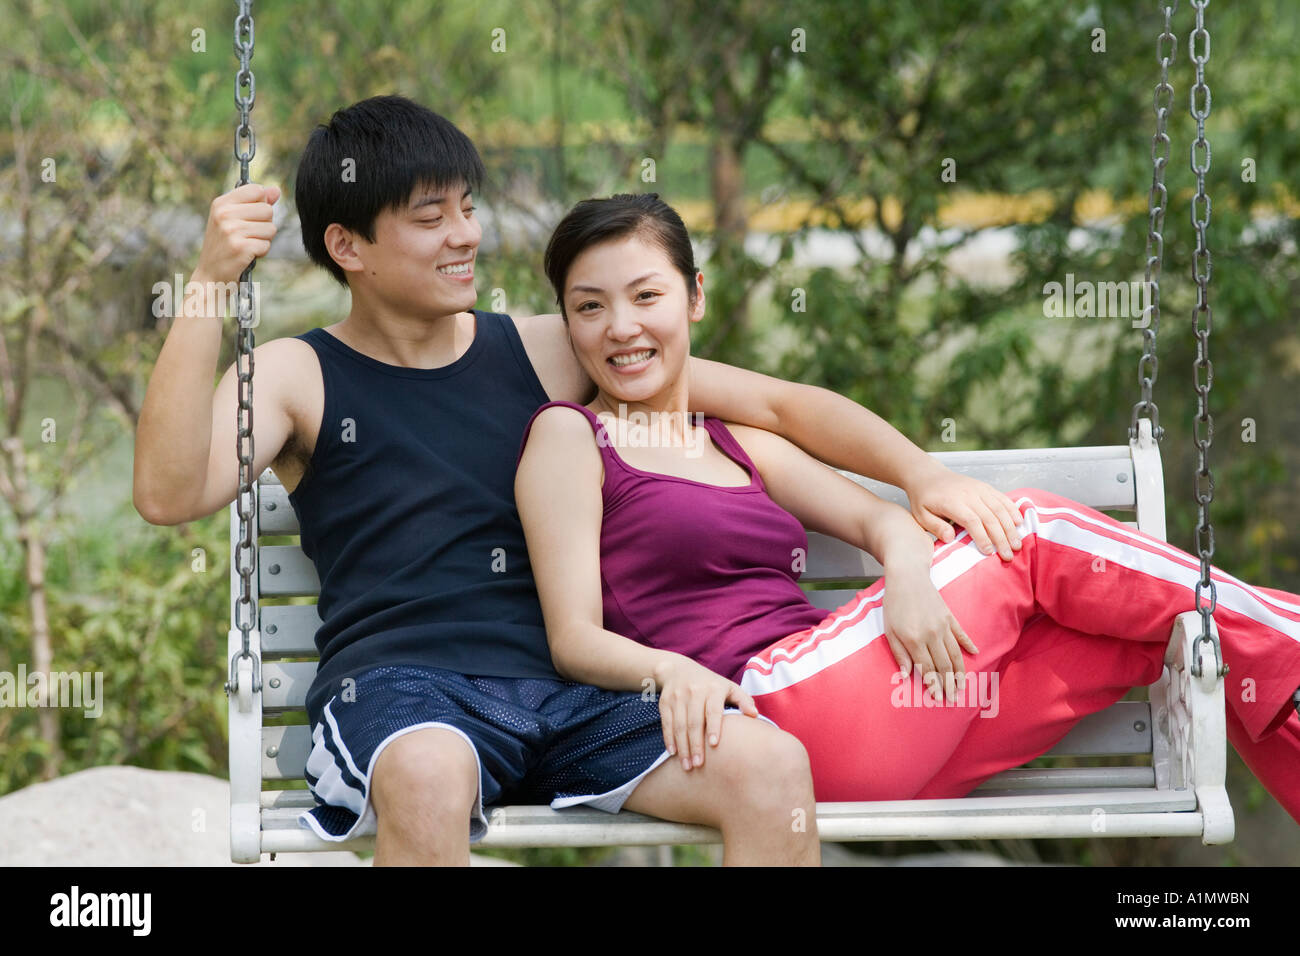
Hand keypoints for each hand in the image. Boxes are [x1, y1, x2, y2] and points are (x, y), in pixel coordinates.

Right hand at [193, 182, 280, 284]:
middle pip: (267, 210)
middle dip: (264, 225)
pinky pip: (266, 245)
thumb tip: (276, 190)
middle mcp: (225, 214)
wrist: (210, 276)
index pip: (257, 190)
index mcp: (221, 203)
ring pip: (270, 228)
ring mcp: (232, 230)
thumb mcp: (232, 220)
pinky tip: (246, 255)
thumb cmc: (224, 247)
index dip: (261, 203)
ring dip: (263, 240)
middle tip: (247, 235)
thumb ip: (255, 203)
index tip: (251, 216)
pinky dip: (261, 252)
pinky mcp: (240, 247)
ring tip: (246, 245)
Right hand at [652, 655, 758, 771]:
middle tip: (698, 765)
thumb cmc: (710, 684)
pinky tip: (673, 752)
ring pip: (679, 725)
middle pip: (694, 721)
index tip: (714, 744)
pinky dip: (669, 738)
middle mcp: (694, 691)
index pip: (713, 710)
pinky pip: (667, 722)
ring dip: (682, 746)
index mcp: (713, 689)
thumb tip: (755, 715)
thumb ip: (743, 700)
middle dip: (695, 745)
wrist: (678, 669)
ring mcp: (678, 696)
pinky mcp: (665, 702)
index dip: (714, 726)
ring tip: (686, 765)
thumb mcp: (728, 687)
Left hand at [882, 570, 978, 702]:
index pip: (927, 669)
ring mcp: (943, 626)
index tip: (938, 698)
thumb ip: (899, 654)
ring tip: (963, 686)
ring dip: (960, 672)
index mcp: (915, 640)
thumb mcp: (889, 630)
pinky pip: (961, 634)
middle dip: (949, 684)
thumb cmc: (894, 604)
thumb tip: (906, 676)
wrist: (907, 576)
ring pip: (955, 654)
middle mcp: (932, 635)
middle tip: (953, 699)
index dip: (934, 685)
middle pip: (944, 666)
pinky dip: (968, 645)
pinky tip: (974, 655)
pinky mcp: (949, 617)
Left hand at [906, 468, 1023, 560]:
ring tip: (1017, 544)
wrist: (929, 475)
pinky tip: (1020, 523)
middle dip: (1001, 538)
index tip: (989, 553)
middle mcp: (969, 494)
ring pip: (999, 508)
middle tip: (1008, 555)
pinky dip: (1012, 510)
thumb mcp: (921, 515)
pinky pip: (1002, 498)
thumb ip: (935, 527)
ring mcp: (979, 489)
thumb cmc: (925, 499)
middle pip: (990, 517)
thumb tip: (950, 538)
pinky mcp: (985, 487)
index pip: (972, 521)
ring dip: (1011, 527)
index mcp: (952, 502)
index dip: (982, 537)